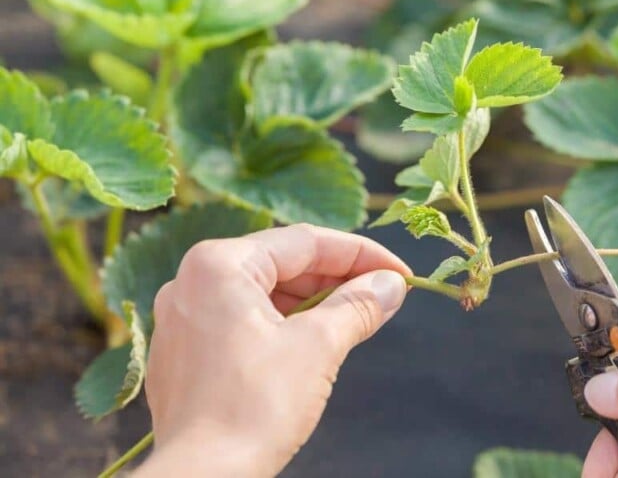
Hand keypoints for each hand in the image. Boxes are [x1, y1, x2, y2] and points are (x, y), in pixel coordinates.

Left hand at [134, 224, 410, 477]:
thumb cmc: (254, 408)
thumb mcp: (319, 347)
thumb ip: (358, 306)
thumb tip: (391, 285)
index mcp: (218, 265)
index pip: (304, 242)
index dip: (361, 254)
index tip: (400, 272)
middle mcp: (191, 281)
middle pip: (282, 264)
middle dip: (338, 279)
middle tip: (386, 294)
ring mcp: (183, 318)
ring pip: (263, 294)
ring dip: (314, 303)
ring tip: (359, 317)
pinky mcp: (185, 353)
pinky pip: (243, 321)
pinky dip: (284, 325)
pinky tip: (318, 341)